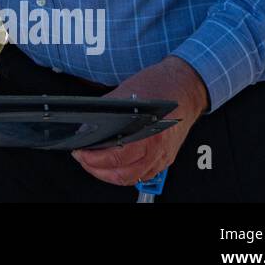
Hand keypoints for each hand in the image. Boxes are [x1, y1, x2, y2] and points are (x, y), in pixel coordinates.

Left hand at [70, 55, 207, 186]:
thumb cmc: (159, 85)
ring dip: (110, 175)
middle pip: (123, 174)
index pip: (116, 158)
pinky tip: (115, 166)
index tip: (80, 152)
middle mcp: (156, 149)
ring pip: (133, 178)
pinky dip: (128, 174)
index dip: (93, 159)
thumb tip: (86, 126)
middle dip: (97, 170)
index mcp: (147, 133)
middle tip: (84, 159)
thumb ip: (106, 113)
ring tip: (95, 165)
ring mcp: (162, 156)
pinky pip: (145, 174)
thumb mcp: (125, 93)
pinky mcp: (166, 157)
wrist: (185, 86)